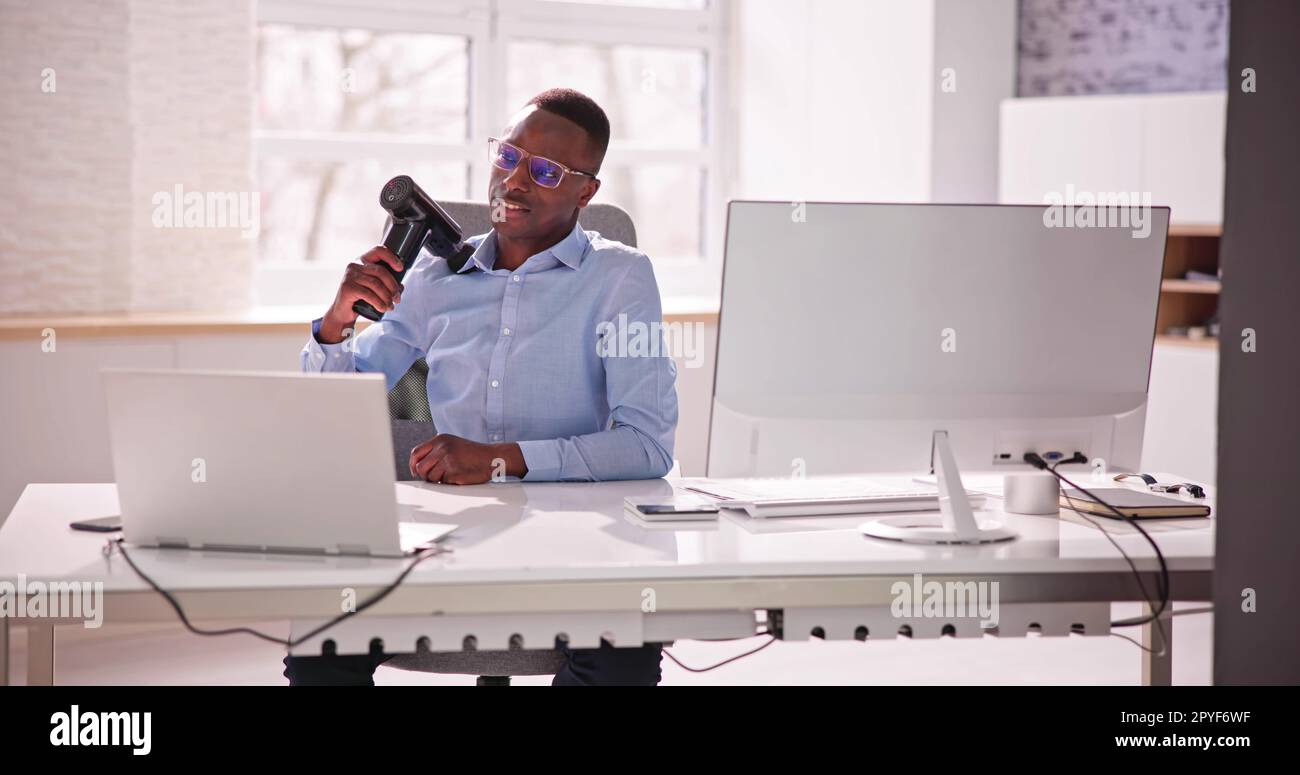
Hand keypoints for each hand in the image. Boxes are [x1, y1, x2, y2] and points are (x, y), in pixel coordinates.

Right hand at [318, 246, 404, 342]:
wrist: (343, 312)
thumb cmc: (360, 298)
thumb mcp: (374, 288)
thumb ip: (387, 284)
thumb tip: (401, 286)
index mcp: (363, 261)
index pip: (379, 251)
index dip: (392, 257)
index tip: (400, 268)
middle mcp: (355, 265)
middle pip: (381, 271)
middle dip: (393, 286)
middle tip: (396, 298)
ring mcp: (350, 275)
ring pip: (376, 284)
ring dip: (387, 297)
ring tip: (390, 306)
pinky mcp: (347, 287)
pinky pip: (368, 294)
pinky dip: (379, 303)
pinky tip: (383, 308)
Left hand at [409, 434, 526, 483]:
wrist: (493, 457)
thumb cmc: (474, 454)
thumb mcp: (453, 444)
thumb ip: (436, 450)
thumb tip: (418, 465)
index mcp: (440, 439)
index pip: (416, 452)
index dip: (413, 464)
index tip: (416, 471)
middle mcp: (442, 448)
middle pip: (420, 467)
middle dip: (425, 475)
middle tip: (435, 477)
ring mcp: (448, 460)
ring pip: (430, 477)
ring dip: (438, 480)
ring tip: (451, 474)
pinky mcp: (454, 472)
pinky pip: (443, 483)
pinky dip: (449, 483)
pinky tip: (459, 476)